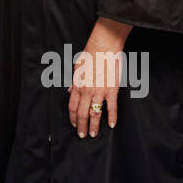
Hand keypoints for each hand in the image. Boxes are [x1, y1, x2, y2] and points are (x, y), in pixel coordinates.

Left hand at [68, 17, 131, 137]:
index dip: (73, 118)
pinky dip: (112, 117)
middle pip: (82, 113)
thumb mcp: (77, 68)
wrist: (103, 47)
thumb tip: (70, 92)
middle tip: (82, 135)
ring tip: (94, 134)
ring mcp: (99, 92)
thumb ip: (74, 82)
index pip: (72, 106)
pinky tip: (112, 124)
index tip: (74, 125)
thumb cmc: (90, 55)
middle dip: (82, 126)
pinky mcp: (112, 90)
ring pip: (95, 113)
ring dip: (94, 125)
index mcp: (78, 85)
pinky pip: (111, 107)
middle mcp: (87, 91)